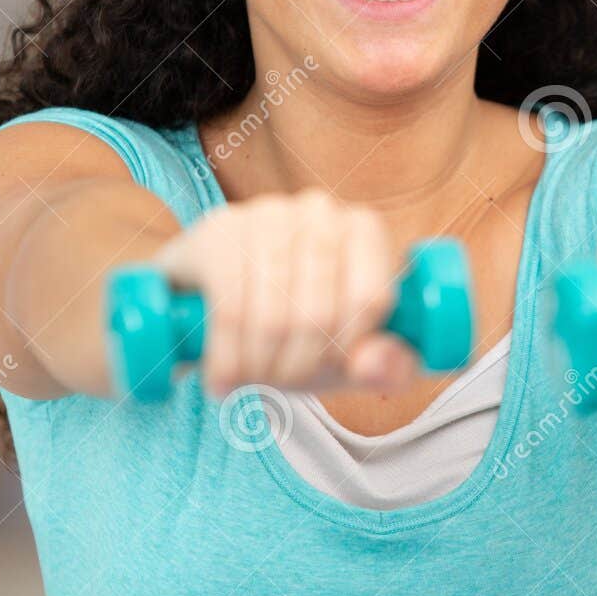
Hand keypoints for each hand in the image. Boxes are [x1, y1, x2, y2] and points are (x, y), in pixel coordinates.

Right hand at [151, 188, 419, 397]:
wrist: (208, 304)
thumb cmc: (293, 330)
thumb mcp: (350, 357)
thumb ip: (388, 367)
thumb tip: (376, 363)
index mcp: (363, 229)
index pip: (370, 298)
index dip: (346, 350)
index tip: (326, 374)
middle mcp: (318, 210)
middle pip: (319, 312)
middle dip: (298, 367)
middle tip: (279, 384)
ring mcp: (266, 213)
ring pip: (275, 316)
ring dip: (261, 367)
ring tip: (250, 382)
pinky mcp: (219, 230)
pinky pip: (231, 309)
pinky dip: (227, 358)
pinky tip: (221, 378)